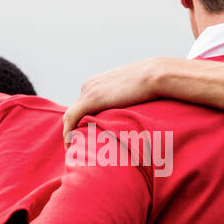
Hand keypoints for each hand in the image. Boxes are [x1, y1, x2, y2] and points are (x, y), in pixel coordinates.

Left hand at [62, 58, 176, 140]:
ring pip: (70, 115)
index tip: (84, 136)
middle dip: (73, 128)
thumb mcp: (133, 91)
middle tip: (77, 146)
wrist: (155, 75)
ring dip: (69, 132)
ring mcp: (88, 91)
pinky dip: (68, 131)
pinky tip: (70, 144)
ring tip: (73, 149)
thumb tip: (135, 112)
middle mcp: (89, 86)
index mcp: (97, 83)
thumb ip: (126, 100)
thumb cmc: (152, 82)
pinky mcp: (91, 99)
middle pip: (75, 111)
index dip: (81, 121)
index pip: (82, 105)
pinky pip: (72, 118)